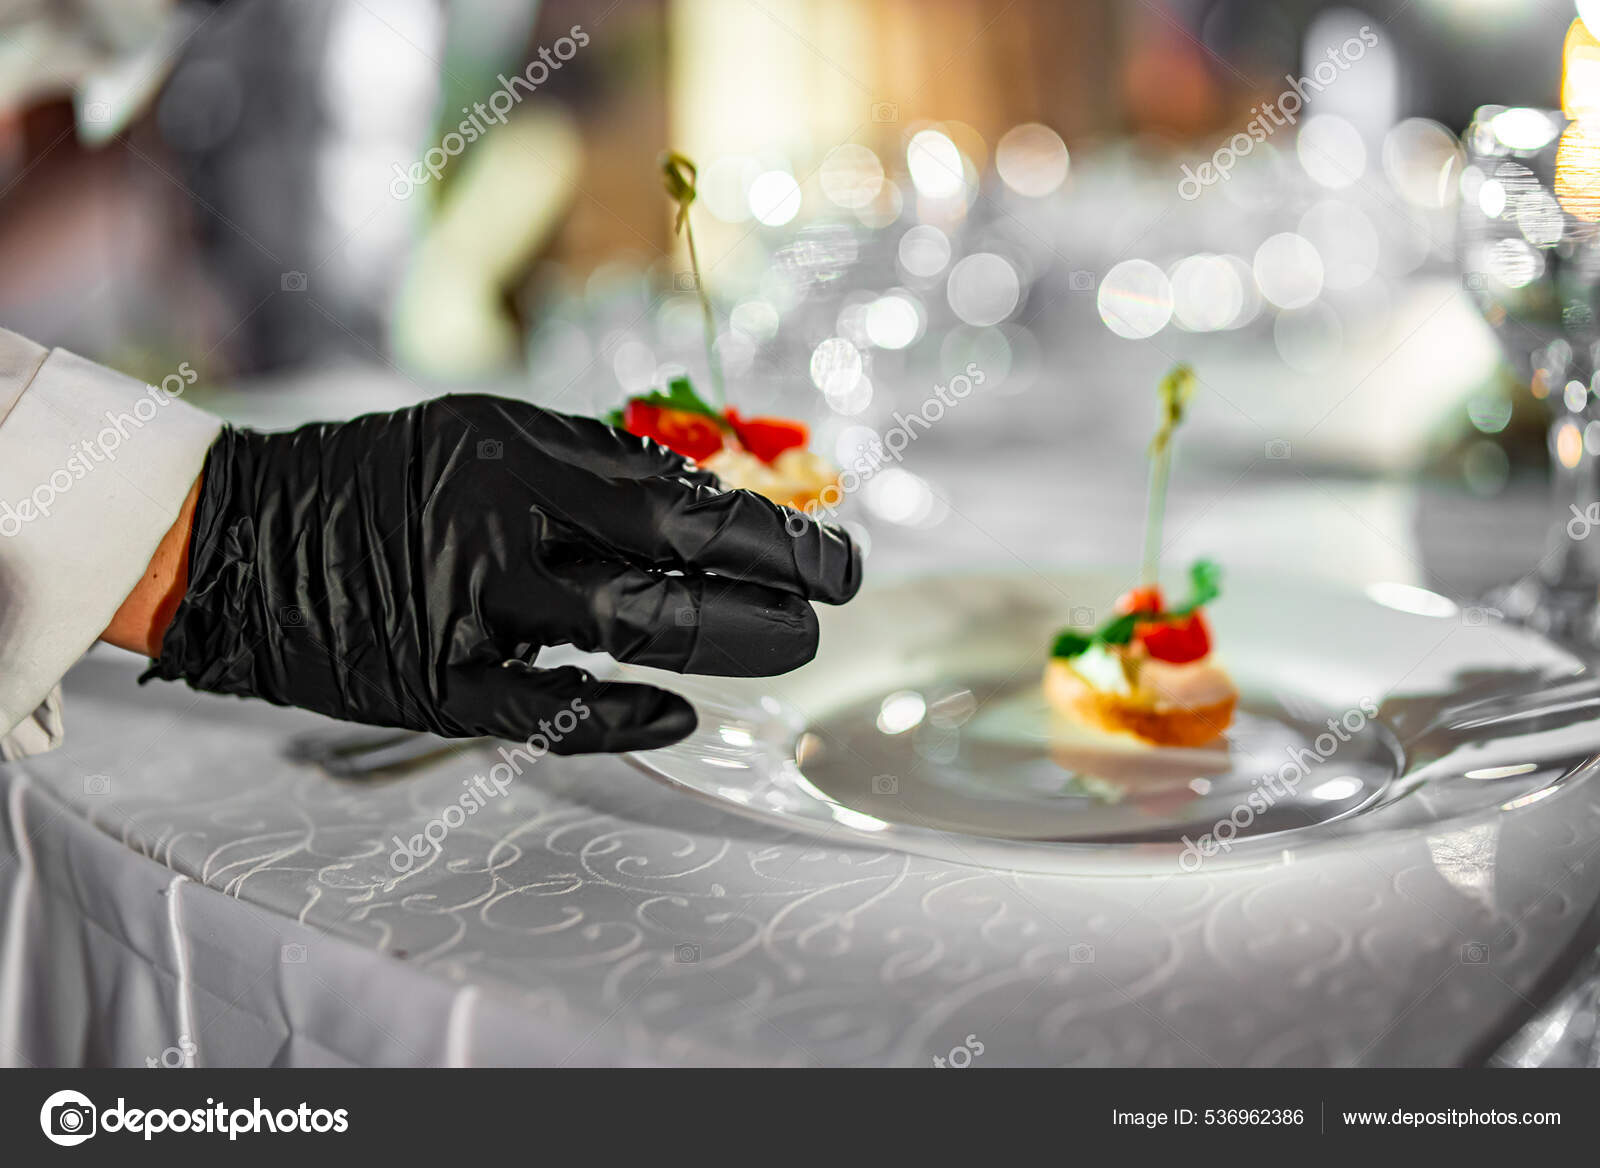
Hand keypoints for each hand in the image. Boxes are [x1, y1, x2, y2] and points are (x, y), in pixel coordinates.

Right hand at [142, 395, 861, 752]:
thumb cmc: (385, 482)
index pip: (678, 495)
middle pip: (674, 563)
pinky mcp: (436, 684)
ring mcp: (468, 609)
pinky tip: (682, 716)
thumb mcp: (486, 435)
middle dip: (775, 589)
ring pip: (631, 630)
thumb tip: (715, 494)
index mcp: (518, 449)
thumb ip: (592, 466)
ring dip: (728, 642)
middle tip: (829, 603)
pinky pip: (551, 713)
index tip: (834, 551)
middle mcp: (500, 521)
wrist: (241, 542)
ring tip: (787, 648)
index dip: (773, 530)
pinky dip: (624, 717)